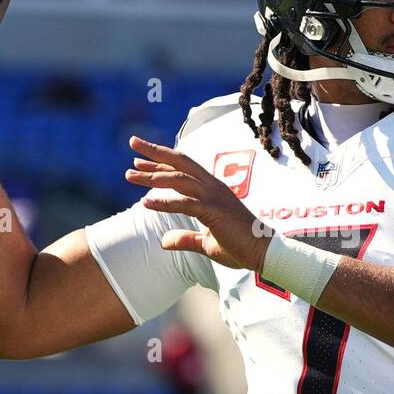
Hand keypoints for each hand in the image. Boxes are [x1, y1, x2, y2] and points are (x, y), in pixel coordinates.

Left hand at [124, 137, 273, 271]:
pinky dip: (164, 202)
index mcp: (212, 189)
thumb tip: (163, 242)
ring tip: (130, 175)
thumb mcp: (206, 243)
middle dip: (154, 152)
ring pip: (178, 179)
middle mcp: (212, 187)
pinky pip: (184, 204)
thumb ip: (185, 239)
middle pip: (179, 162)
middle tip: (132, 141)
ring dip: (152, 175)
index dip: (161, 161)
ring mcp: (213, 197)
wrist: (263, 252)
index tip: (139, 159)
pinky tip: (145, 202)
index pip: (183, 168)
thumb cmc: (239, 246)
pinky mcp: (213, 211)